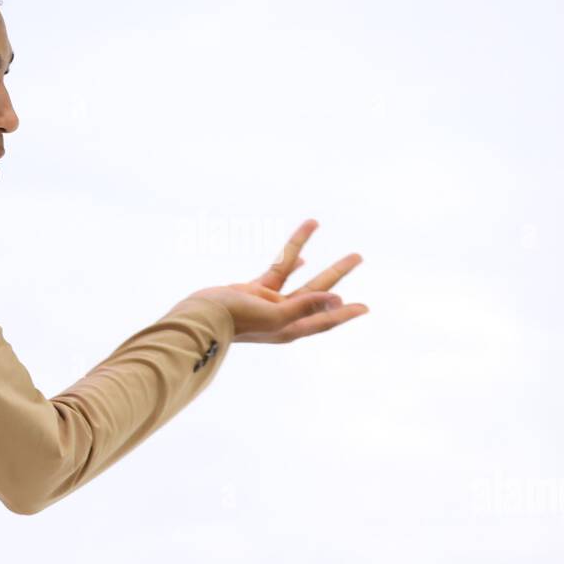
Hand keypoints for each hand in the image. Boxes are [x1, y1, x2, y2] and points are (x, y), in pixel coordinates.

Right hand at [185, 218, 367, 343]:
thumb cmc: (235, 320)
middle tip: (357, 256)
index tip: (365, 307)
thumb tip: (337, 300)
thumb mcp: (273, 316)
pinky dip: (290, 261)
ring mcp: (269, 304)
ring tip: (323, 235)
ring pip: (298, 276)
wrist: (198, 318)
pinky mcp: (254, 292)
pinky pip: (277, 273)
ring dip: (312, 258)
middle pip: (318, 291)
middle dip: (337, 273)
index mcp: (291, 328)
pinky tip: (303, 256)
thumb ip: (305, 307)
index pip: (325, 318)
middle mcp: (284, 318)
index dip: (345, 312)